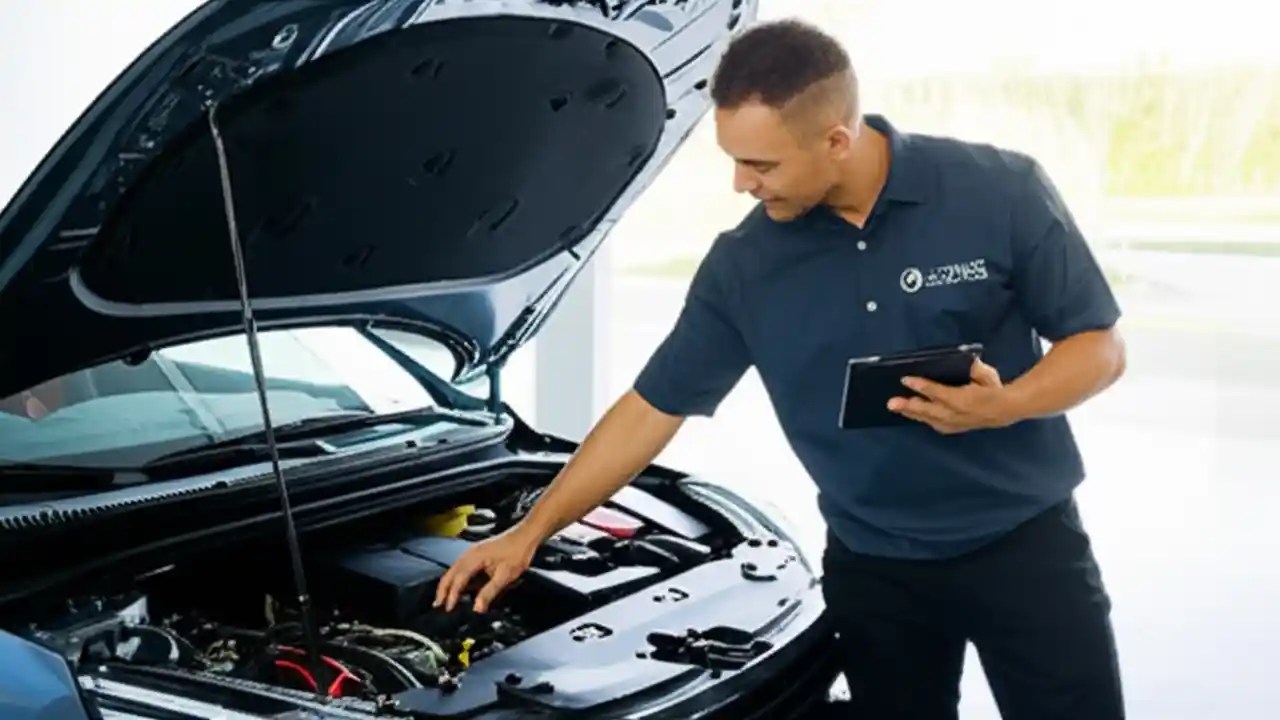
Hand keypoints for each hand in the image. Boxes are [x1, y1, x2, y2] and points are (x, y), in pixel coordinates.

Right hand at [433, 527, 538, 613]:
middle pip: (450, 573)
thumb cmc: (518, 551)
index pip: (458, 580)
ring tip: (444, 596)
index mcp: (474, 558)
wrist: (526, 536)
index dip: (452, 595)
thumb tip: (477, 607)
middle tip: (437, 604)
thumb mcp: (504, 576)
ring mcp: (474, 551)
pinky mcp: (478, 552)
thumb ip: (489, 592)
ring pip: (454, 569)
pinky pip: (461, 566)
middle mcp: (470, 553)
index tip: (448, 607)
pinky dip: (456, 577)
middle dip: (443, 589)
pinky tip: (459, 584)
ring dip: (448, 583)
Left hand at [887, 358, 1018, 433]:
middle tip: (891, 402)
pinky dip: (920, 418)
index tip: (905, 379)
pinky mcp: (953, 428)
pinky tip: (910, 414)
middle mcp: (955, 413)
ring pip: (927, 418)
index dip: (921, 386)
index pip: (938, 392)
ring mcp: (953, 423)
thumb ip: (975, 368)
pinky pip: (932, 423)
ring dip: (910, 413)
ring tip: (895, 407)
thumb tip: (966, 361)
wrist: (1005, 410)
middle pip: (927, 409)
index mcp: (962, 399)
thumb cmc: (993, 389)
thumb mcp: (987, 374)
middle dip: (908, 405)